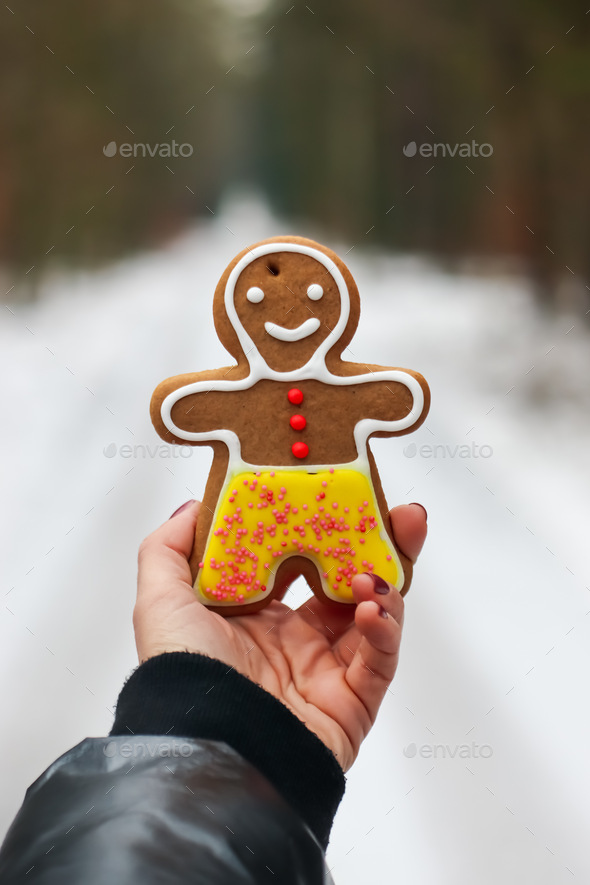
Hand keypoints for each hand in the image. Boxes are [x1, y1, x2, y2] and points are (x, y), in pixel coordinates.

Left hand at [134, 500, 426, 771]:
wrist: (208, 749)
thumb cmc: (182, 677)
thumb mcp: (160, 601)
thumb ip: (168, 549)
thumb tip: (194, 505)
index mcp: (259, 616)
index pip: (305, 561)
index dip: (327, 529)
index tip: (344, 496)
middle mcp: (296, 640)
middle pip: (350, 583)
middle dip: (380, 547)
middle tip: (401, 516)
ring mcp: (327, 670)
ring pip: (376, 616)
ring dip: (386, 586)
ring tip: (376, 572)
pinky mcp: (353, 701)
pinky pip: (382, 660)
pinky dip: (386, 631)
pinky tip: (374, 611)